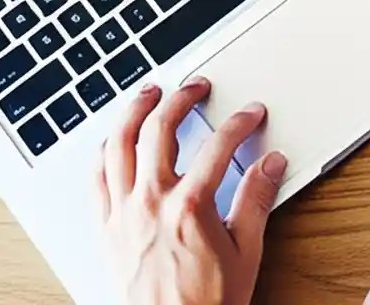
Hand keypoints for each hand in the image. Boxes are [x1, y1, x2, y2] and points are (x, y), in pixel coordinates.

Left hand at [97, 78, 286, 304]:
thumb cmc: (207, 302)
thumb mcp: (246, 250)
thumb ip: (257, 200)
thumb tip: (272, 165)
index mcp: (189, 206)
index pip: (218, 146)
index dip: (239, 123)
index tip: (251, 114)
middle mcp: (150, 203)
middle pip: (159, 132)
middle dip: (180, 100)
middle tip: (195, 87)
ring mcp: (123, 213)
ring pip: (118, 146)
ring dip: (133, 113)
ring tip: (147, 95)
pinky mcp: (106, 227)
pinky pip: (97, 178)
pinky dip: (105, 152)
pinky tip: (114, 141)